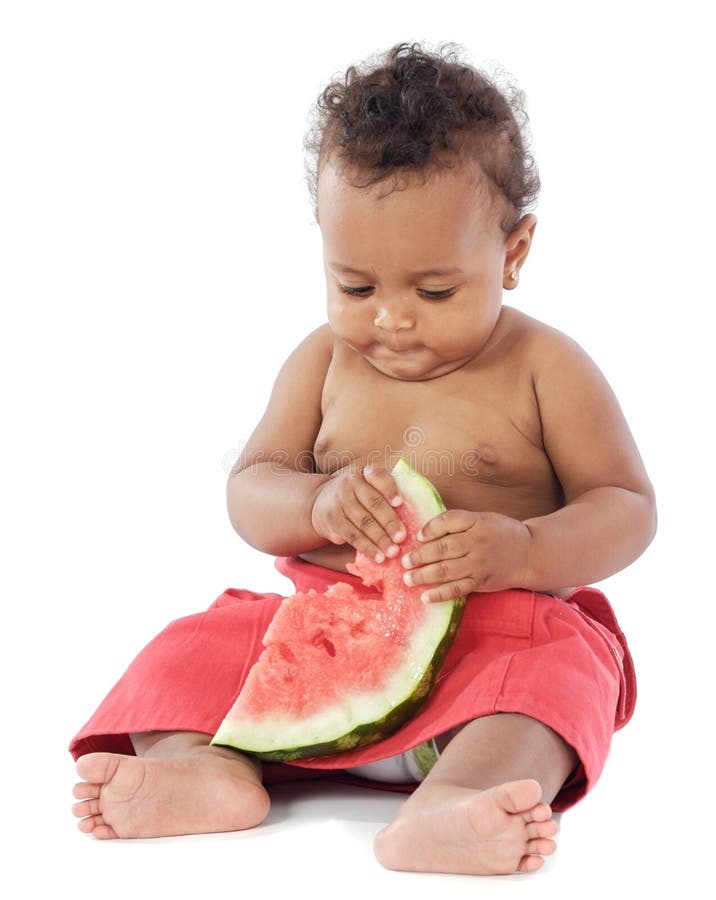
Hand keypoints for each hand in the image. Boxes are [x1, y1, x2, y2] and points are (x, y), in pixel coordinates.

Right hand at [310, 464, 407, 561]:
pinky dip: (367, 547)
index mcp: (364, 472)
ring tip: (393, 551)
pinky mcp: (333, 520)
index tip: (400, 502)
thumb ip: (387, 493)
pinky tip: (378, 556)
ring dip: (380, 539)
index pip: (377, 476)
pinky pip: (353, 535)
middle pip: (373, 503)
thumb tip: (417, 512)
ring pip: (363, 522)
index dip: (389, 489)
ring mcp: (340, 501)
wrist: (321, 503)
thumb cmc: (357, 496)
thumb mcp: (368, 486)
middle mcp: (350, 483)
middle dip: (389, 521)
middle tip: (402, 537)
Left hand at [400, 509, 531, 601]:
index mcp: (477, 522)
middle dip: (420, 555)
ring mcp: (479, 563)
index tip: (417, 537)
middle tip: (403, 561)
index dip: (430, 528)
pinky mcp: (481, 581)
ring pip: (446, 570)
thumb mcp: (483, 519)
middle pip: (443, 547)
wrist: (531, 553)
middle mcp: (477, 541)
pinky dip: (440, 594)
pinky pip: (457, 589)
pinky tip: (425, 597)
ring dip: (424, 575)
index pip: (449, 520)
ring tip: (408, 579)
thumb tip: (426, 532)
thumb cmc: (502, 533)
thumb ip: (459, 523)